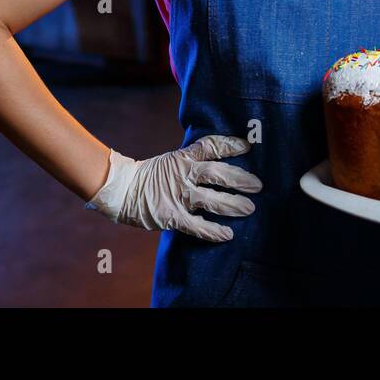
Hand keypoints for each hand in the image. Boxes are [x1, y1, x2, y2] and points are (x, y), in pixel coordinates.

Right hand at [84, 135, 262, 241]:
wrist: (122, 189)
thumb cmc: (151, 176)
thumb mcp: (172, 161)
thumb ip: (193, 161)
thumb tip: (219, 160)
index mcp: (183, 158)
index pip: (210, 146)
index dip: (229, 145)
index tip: (247, 146)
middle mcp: (183, 174)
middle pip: (216, 173)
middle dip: (239, 178)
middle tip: (258, 185)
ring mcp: (178, 195)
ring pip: (210, 200)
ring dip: (232, 204)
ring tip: (249, 208)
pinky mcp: (172, 216)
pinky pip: (196, 225)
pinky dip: (213, 230)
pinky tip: (228, 234)